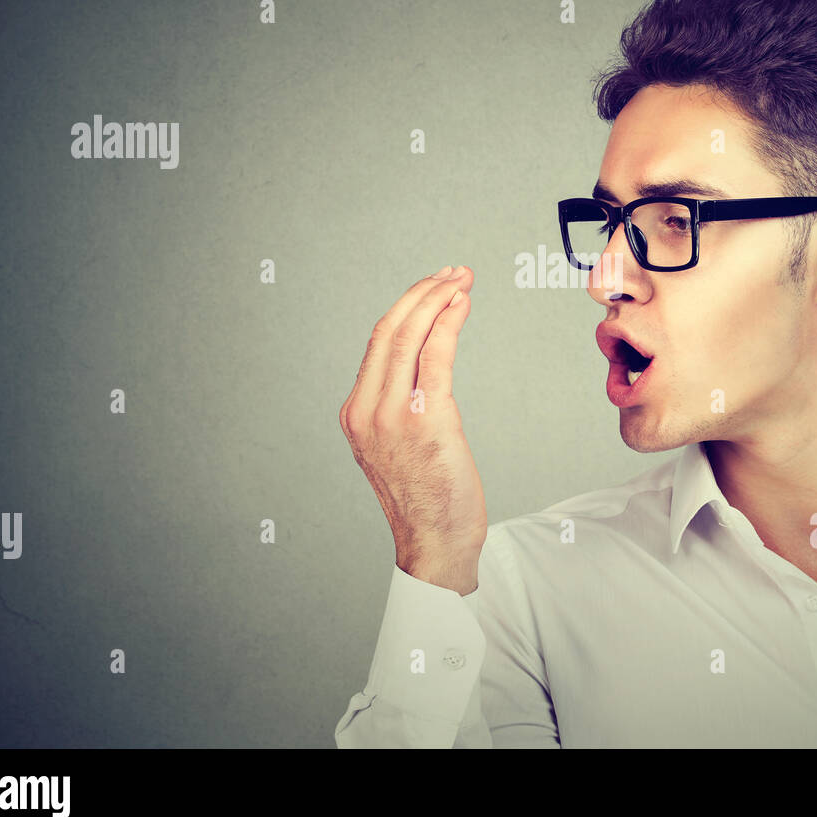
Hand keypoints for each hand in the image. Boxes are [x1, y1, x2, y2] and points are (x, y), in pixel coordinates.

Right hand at [339, 266, 485, 592]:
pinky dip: (449, 323)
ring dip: (438, 299)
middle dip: (423, 293)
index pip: (378, 343)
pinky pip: (436, 357)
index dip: (408, 307)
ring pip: (409, 336)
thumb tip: (423, 363)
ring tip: (461, 280)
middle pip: (389, 331)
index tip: (433, 287)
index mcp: (355, 414)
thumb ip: (399, 407)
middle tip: (452, 272)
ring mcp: (392, 416)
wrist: (435, 544)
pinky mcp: (425, 421)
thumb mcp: (396, 447)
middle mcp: (366, 411)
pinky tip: (461, 306)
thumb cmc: (427, 499)